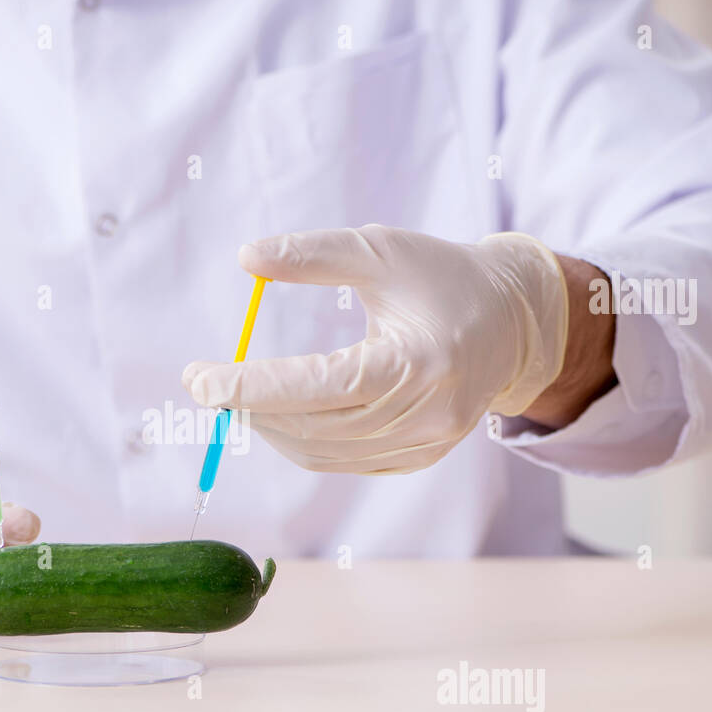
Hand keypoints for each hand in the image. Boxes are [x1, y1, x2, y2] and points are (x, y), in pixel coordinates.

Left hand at [182, 225, 569, 473]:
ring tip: (236, 394)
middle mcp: (425, 414)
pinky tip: (279, 412)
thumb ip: (313, 254)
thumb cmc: (442, 276)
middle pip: (311, 426)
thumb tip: (246, 257)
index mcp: (417, 362)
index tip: (198, 379)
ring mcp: (424, 444)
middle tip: (204, 382)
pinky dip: (300, 439)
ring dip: (267, 427)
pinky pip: (341, 460)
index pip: (316, 385)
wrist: (512, 323)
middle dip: (247, 407)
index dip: (252, 386)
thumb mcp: (379, 250)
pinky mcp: (418, 458)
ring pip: (320, 452)